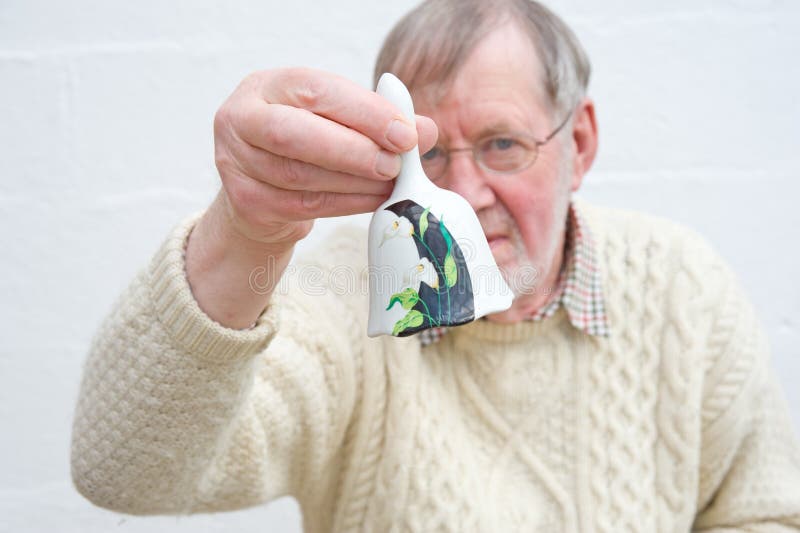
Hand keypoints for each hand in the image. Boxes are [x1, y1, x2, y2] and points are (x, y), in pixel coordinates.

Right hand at [185, 68, 436, 328]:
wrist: (264, 188)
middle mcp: (241, 118)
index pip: (316, 91)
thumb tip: (427, 132)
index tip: (406, 134)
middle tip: (395, 164)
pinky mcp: (244, 200)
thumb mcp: (338, 120)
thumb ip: (379, 120)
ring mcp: (235, 161)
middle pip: (293, 134)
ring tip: (391, 184)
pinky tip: (373, 200)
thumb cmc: (308, 142)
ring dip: (354, 182)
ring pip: (299, 175)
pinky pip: (302, 206)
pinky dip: (345, 204)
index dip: (364, 113)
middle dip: (352, 150)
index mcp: (266, 85)